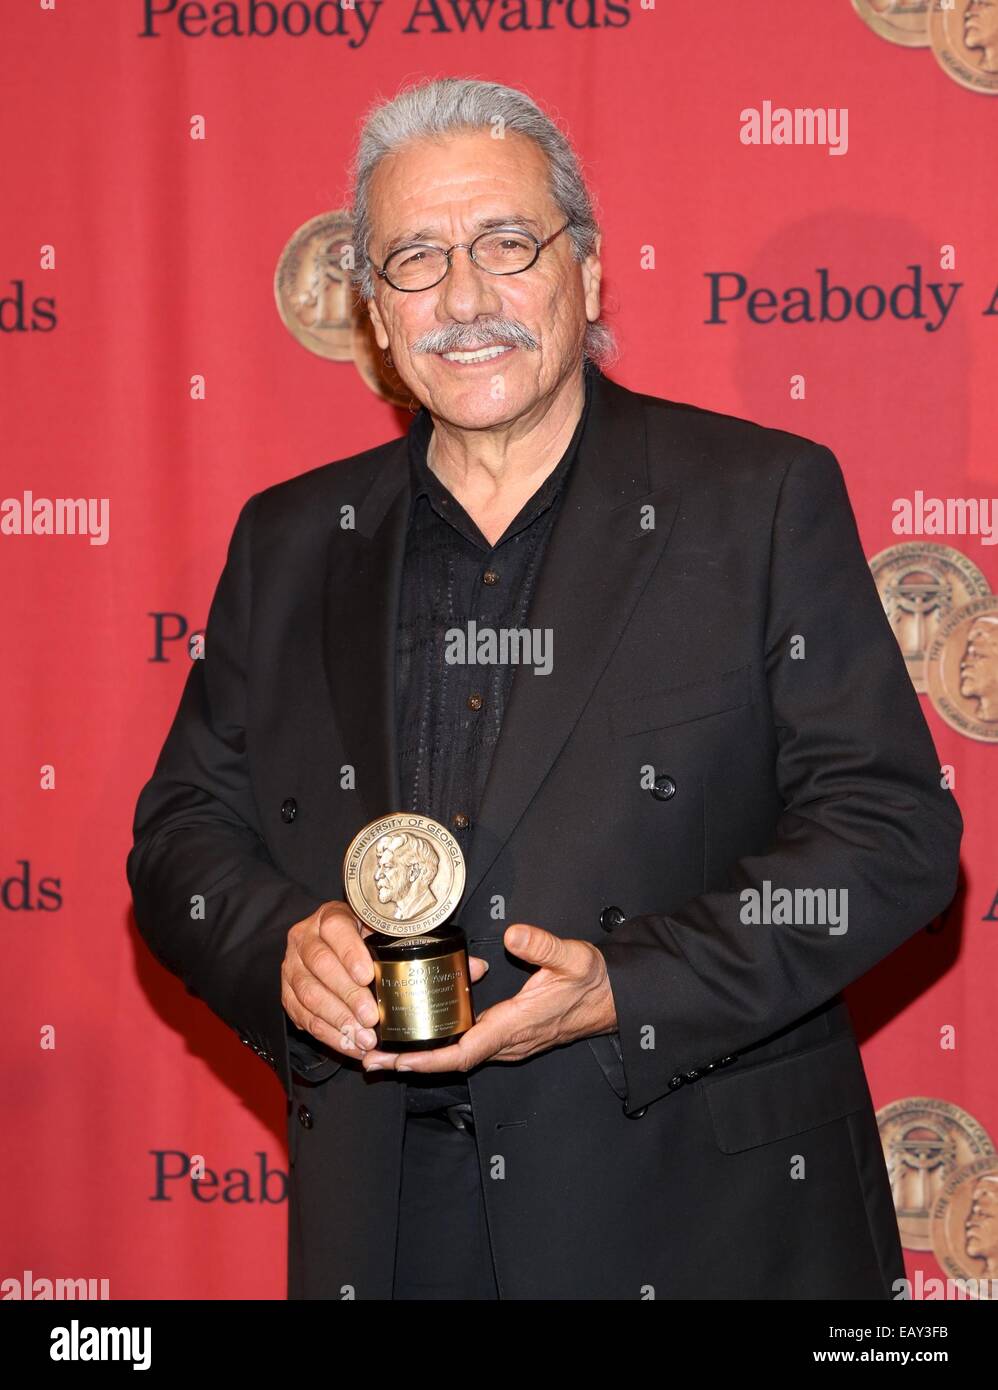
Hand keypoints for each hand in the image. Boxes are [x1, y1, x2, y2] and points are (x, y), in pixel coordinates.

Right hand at [281, 900, 488, 1059]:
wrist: (325, 946)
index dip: (350, 953)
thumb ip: (429, 950)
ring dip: (337, 1018)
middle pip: (320, 965)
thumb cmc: (365, 941)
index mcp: (332, 916)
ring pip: (309, 993)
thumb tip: (476, 968)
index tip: (368, 975)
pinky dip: (326, 1033)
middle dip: (346, 995)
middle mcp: (306, 938)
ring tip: (363, 1038)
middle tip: (371, 1018)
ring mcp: (292, 967)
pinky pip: (302, 1016)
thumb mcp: (390, 936)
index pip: (336, 930)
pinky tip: (348, 1044)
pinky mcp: (288, 993)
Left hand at [361, 923, 616, 1073]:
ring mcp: (508, 1043)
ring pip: (457, 1057)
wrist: (610, 999)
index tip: (398, 1059)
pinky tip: (420, 1035)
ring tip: (382, 1048)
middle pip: (451, 1061)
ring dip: (421, 1056)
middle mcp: (508, 1042)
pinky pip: (467, 1048)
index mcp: (516, 1024)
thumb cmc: (591, 981)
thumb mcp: (573, 957)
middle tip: (368, 1054)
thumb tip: (512, 935)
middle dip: (410, 1061)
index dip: (429, 1059)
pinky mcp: (507, 1037)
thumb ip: (543, 945)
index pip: (465, 1051)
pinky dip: (439, 1048)